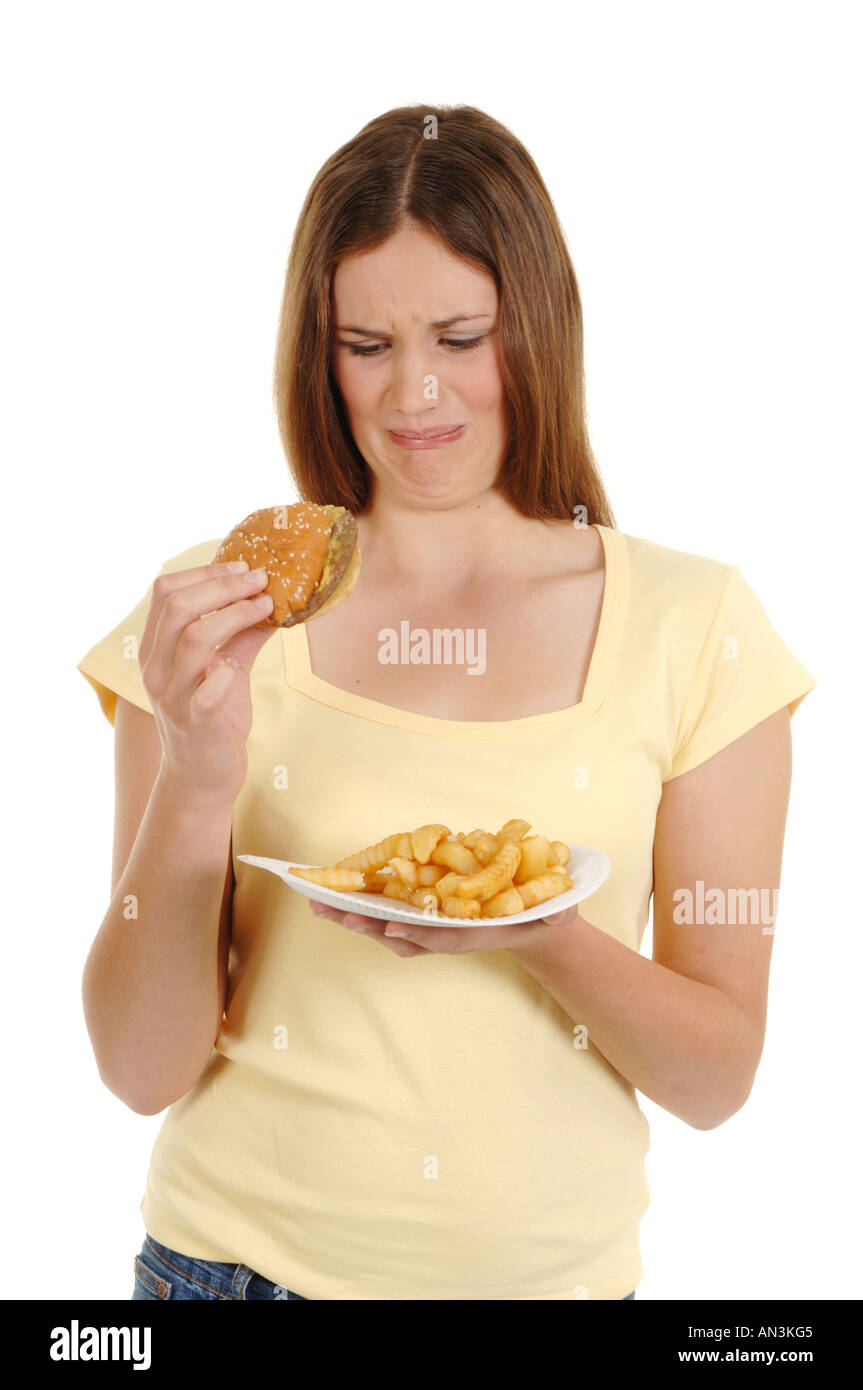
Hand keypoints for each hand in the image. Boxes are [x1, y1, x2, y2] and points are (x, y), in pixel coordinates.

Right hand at [138, 559, 275, 804]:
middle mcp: (157, 670)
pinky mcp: (196, 724)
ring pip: (194, 640)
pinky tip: (244, 665)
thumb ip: (241, 636)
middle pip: (177, 607)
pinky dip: (227, 672)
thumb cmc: (213, 719)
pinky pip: (207, 691)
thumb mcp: (226, 670)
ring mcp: (174, 697)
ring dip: (234, 615)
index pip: (165, 592)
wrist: (202, 778)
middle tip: (260, 579)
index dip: (204, 572)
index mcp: (157, 650)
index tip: (242, 567)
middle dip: (223, 585)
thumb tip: (270, 599)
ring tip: (266, 606)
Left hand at [308, 898, 578, 956]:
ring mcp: (432, 926)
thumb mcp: (557, 913)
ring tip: (318, 904)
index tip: (392, 929)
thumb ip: (557, 914)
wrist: (534, 924)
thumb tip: (561, 912)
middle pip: (402, 936)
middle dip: (368, 927)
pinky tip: (334, 896)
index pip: (443, 939)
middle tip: (335, 914)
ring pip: (386, 927)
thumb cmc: (543, 914)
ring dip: (352, 917)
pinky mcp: (423, 914)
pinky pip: (387, 914)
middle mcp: (447, 933)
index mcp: (475, 933)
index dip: (417, 935)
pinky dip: (360, 907)